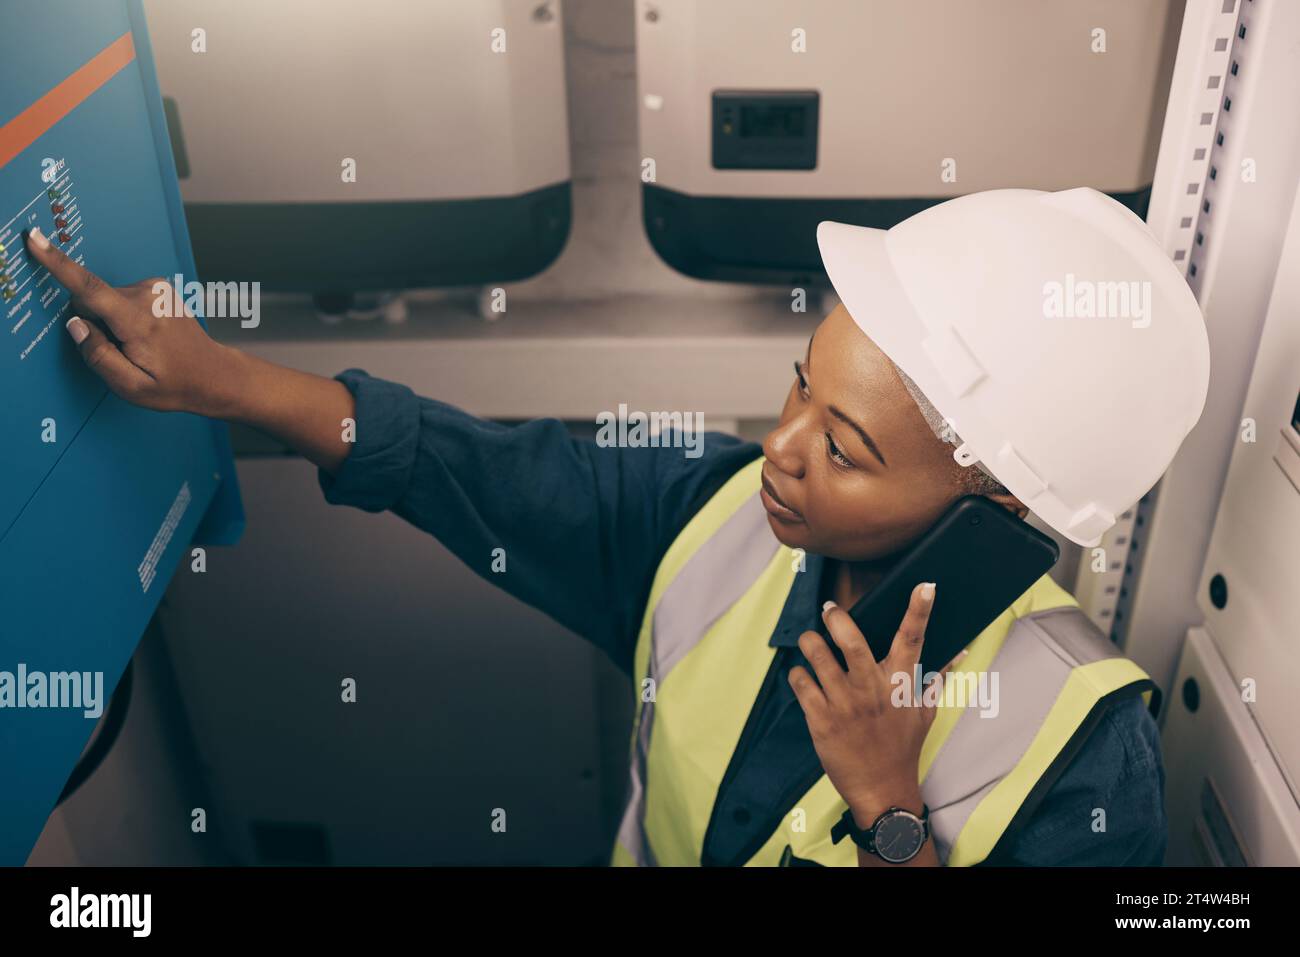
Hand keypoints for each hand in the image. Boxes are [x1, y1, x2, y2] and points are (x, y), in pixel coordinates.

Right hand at [24, 226, 237, 415]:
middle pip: (93, 300)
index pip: (90, 289)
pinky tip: (147, 334)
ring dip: (113, 322)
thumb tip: (74, 325)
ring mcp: (156, 289)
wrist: (213, 374)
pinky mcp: (158, 287)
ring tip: (141, 345)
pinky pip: (122, 298)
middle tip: (125, 351)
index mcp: (139, 321)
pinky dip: (124, 315)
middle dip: (96, 325)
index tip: (35, 239)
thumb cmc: (174, 384)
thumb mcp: (131, 386)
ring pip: (107, 300)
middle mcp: (148, 296)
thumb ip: (98, 356)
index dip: (58, 264)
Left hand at [789, 581, 962, 822]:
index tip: (926, 586)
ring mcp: (844, 705)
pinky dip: (797, 674)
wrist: (882, 790)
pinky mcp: (820, 720)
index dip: (920, 611)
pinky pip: (801, 683)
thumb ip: (936, 678)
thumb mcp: (924, 712)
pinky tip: (802, 675)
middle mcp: (872, 691)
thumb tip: (959, 652)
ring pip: (818, 658)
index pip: (912, 640)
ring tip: (809, 641)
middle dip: (838, 619)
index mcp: (900, 685)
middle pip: (853, 642)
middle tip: (830, 610)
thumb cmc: (902, 748)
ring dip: (810, 643)